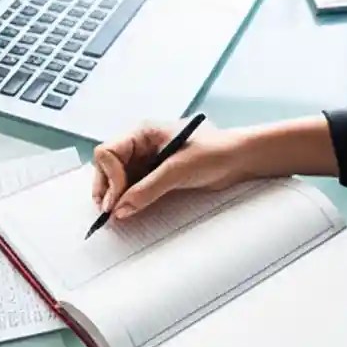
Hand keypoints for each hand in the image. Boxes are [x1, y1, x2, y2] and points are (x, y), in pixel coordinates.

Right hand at [92, 121, 248, 219]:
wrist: (240, 158)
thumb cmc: (216, 151)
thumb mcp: (178, 170)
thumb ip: (148, 189)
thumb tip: (121, 208)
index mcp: (143, 132)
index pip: (108, 152)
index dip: (108, 177)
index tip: (116, 200)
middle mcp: (141, 144)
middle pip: (108, 166)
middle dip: (107, 188)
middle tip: (111, 212)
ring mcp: (148, 160)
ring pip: (118, 178)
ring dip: (116, 196)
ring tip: (118, 214)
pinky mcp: (156, 174)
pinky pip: (133, 187)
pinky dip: (129, 199)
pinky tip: (130, 210)